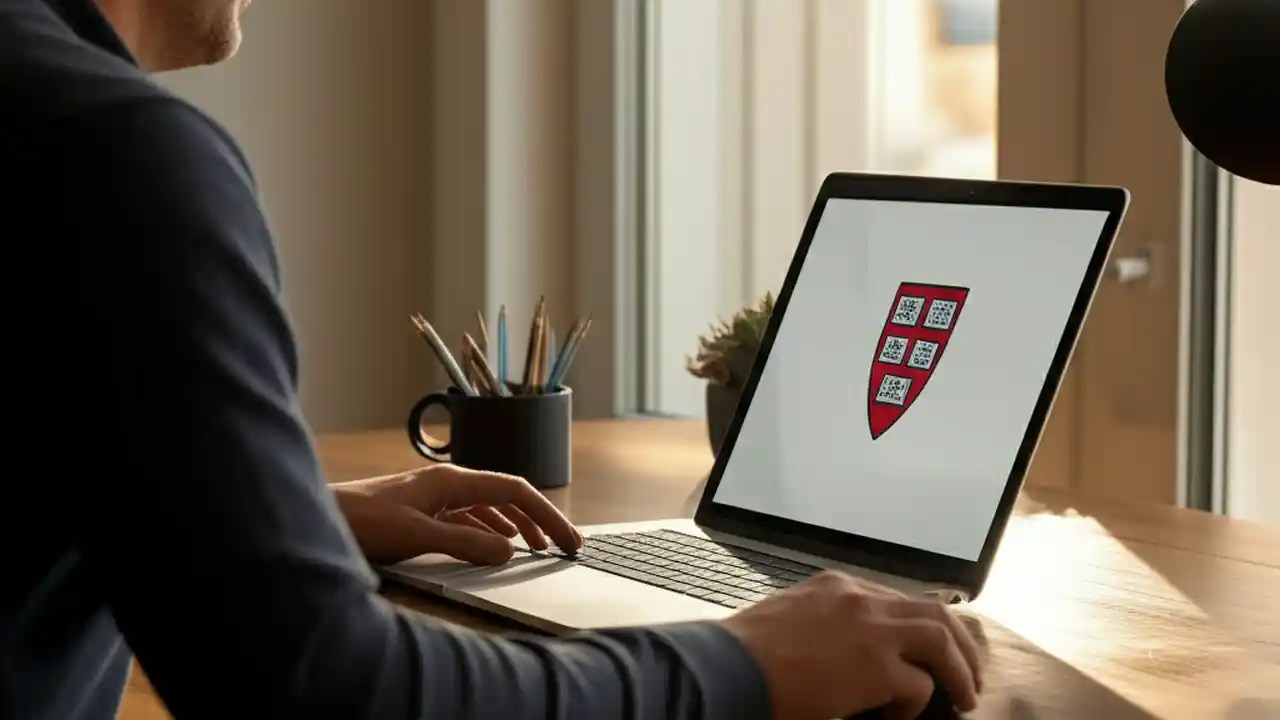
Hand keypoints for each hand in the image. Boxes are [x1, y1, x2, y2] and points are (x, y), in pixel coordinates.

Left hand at [333, 465, 582, 565]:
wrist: (317, 519)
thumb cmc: (360, 521)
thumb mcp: (417, 536)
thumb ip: (466, 545)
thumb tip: (509, 554)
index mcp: (452, 482)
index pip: (515, 491)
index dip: (547, 514)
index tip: (568, 539)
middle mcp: (447, 485)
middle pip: (507, 497)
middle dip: (538, 520)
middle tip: (564, 547)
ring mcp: (434, 498)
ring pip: (489, 508)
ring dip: (516, 527)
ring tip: (537, 548)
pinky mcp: (421, 513)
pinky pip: (469, 520)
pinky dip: (490, 533)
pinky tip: (495, 547)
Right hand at [721, 571, 982, 719]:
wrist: (727, 666)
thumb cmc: (743, 652)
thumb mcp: (787, 618)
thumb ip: (821, 623)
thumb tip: (842, 652)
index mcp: (836, 586)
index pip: (895, 599)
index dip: (919, 627)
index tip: (929, 650)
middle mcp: (860, 598)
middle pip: (933, 612)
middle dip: (959, 643)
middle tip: (968, 674)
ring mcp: (872, 629)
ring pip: (941, 639)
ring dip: (959, 670)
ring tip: (966, 697)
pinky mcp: (876, 667)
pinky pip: (920, 686)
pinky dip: (919, 704)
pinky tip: (901, 717)